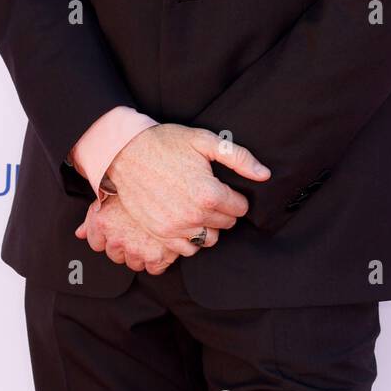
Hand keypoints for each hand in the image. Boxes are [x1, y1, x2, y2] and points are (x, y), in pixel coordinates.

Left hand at [74, 195, 182, 273]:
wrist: (174, 190)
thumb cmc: (143, 188)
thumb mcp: (114, 196)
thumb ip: (93, 217)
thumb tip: (80, 233)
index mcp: (103, 222)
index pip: (96, 244)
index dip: (109, 237)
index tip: (120, 229)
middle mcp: (116, 238)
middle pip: (115, 255)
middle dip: (125, 246)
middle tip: (138, 231)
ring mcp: (135, 250)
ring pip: (133, 263)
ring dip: (142, 254)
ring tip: (151, 236)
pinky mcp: (155, 258)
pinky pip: (153, 269)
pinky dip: (159, 260)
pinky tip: (162, 244)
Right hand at [104, 123, 269, 253]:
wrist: (126, 153)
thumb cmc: (166, 143)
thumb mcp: (204, 141)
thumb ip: (238, 157)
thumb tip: (264, 175)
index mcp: (209, 193)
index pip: (240, 208)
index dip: (235, 196)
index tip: (223, 187)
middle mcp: (194, 215)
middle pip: (227, 224)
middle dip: (223, 210)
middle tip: (208, 194)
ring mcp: (176, 228)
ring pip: (210, 239)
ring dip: (209, 226)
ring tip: (198, 207)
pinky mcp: (161, 234)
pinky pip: (188, 250)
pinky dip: (191, 239)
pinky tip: (185, 220)